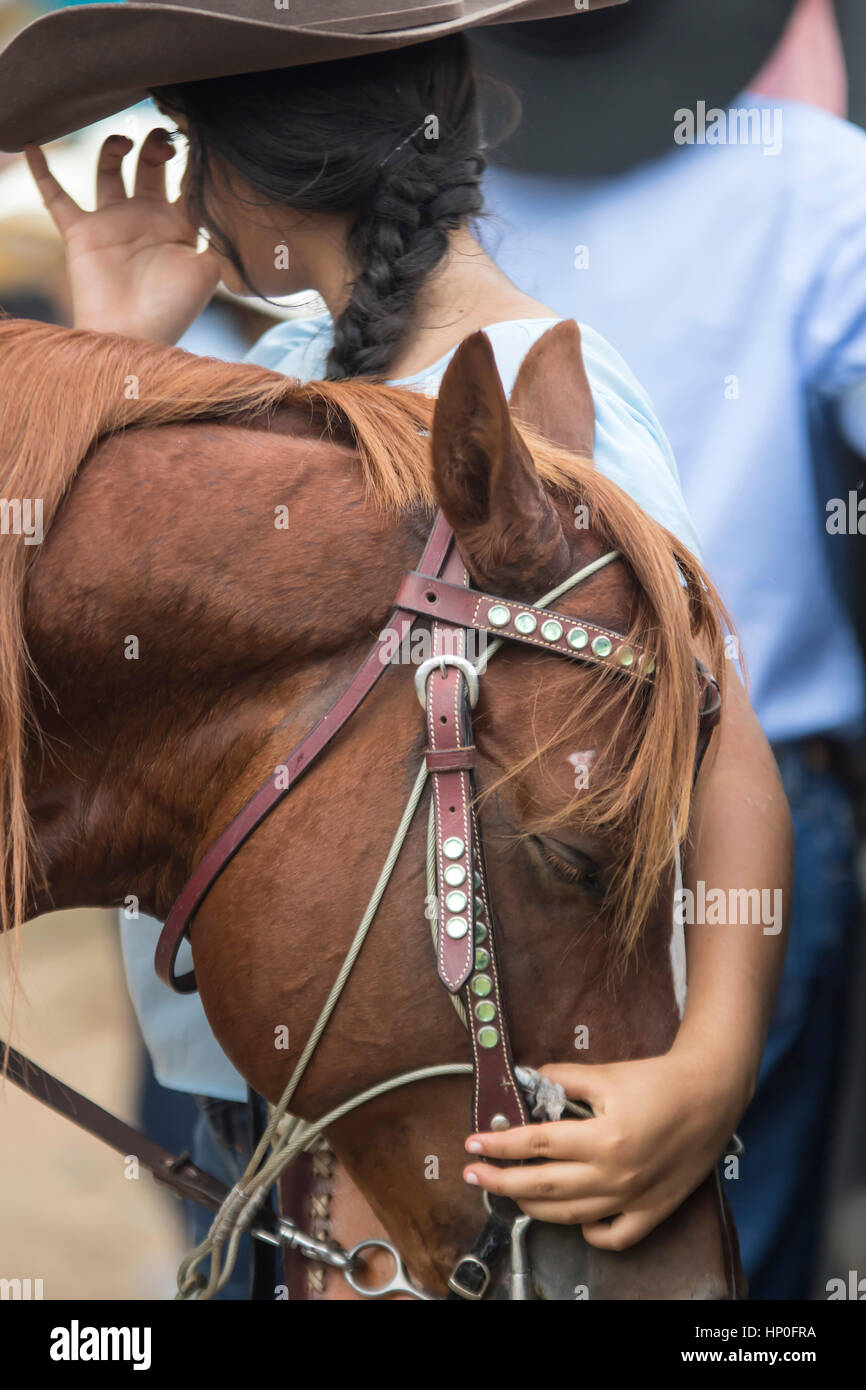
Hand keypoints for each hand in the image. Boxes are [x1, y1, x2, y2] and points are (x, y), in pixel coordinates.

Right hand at [26, 130, 220, 343]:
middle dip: (155, 145)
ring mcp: (112, 222)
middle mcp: (144, 217)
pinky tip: (31, 144)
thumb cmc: (174, 308)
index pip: (183, 181)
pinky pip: (56, 196)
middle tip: (163, 137)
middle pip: (148, 166)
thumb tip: (231, 202)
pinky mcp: (81, 232)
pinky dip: (42, 171)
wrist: (132, 336)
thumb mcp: (208, 269)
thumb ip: (220, 235)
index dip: (190, 160)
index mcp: (177, 225)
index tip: (196, 140)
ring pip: (109, 170)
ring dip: (113, 148)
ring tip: (124, 140)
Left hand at [462, 1050, 742, 1249]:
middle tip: (474, 1176)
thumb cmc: (659, 1081)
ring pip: (569, 1215)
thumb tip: (529, 1080)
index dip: (499, 1145)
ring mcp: (633, 1198)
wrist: (711, 1096)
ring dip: (532, 1206)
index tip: (473, 1143)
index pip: (536, 1145)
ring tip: (509, 1193)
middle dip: (501, 1182)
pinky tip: (572, 1217)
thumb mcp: (606, 1073)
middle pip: (543, 1186)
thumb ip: (563, 1078)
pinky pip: (614, 1235)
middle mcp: (615, 1174)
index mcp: (603, 1138)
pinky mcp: (652, 1210)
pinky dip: (588, 1231)